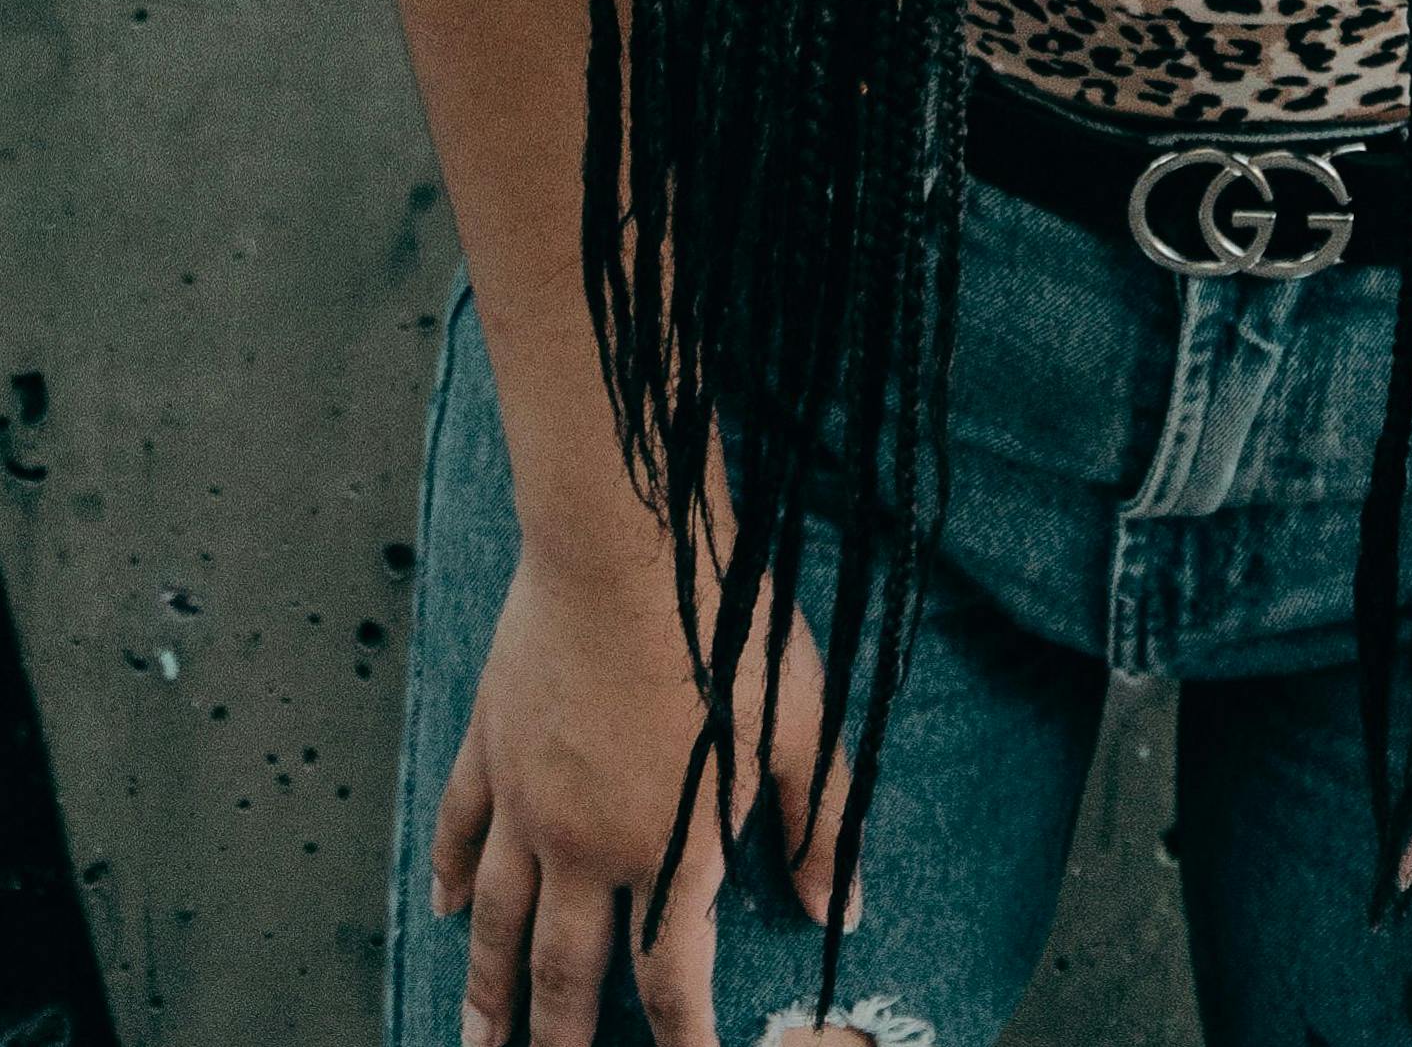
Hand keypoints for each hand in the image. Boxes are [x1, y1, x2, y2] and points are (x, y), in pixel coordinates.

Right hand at [434, 537, 853, 1046]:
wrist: (626, 548)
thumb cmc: (726, 628)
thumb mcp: (802, 724)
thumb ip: (818, 824)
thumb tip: (835, 909)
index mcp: (671, 850)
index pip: (671, 978)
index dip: (680, 1037)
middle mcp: (587, 846)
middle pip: (567, 972)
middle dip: (561, 1040)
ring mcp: (528, 799)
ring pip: (498, 922)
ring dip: (486, 991)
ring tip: (478, 1043)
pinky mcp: (492, 743)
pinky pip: (460, 827)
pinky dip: (448, 875)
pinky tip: (442, 910)